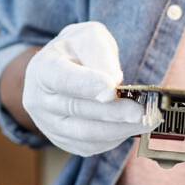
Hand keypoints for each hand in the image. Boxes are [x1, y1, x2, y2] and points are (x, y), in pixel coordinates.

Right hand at [22, 22, 155, 156]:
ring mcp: (48, 124)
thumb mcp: (89, 37)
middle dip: (112, 112)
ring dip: (118, 130)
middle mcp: (38, 100)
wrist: (63, 67)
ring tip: (146, 122)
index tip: (113, 90)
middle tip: (141, 112)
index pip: (62, 79)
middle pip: (76, 110)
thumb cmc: (78, 50)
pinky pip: (89, 146)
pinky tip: (130, 128)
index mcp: (42, 69)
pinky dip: (112, 139)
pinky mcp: (62, 141)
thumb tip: (113, 81)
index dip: (87, 85)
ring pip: (84, 134)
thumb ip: (99, 54)